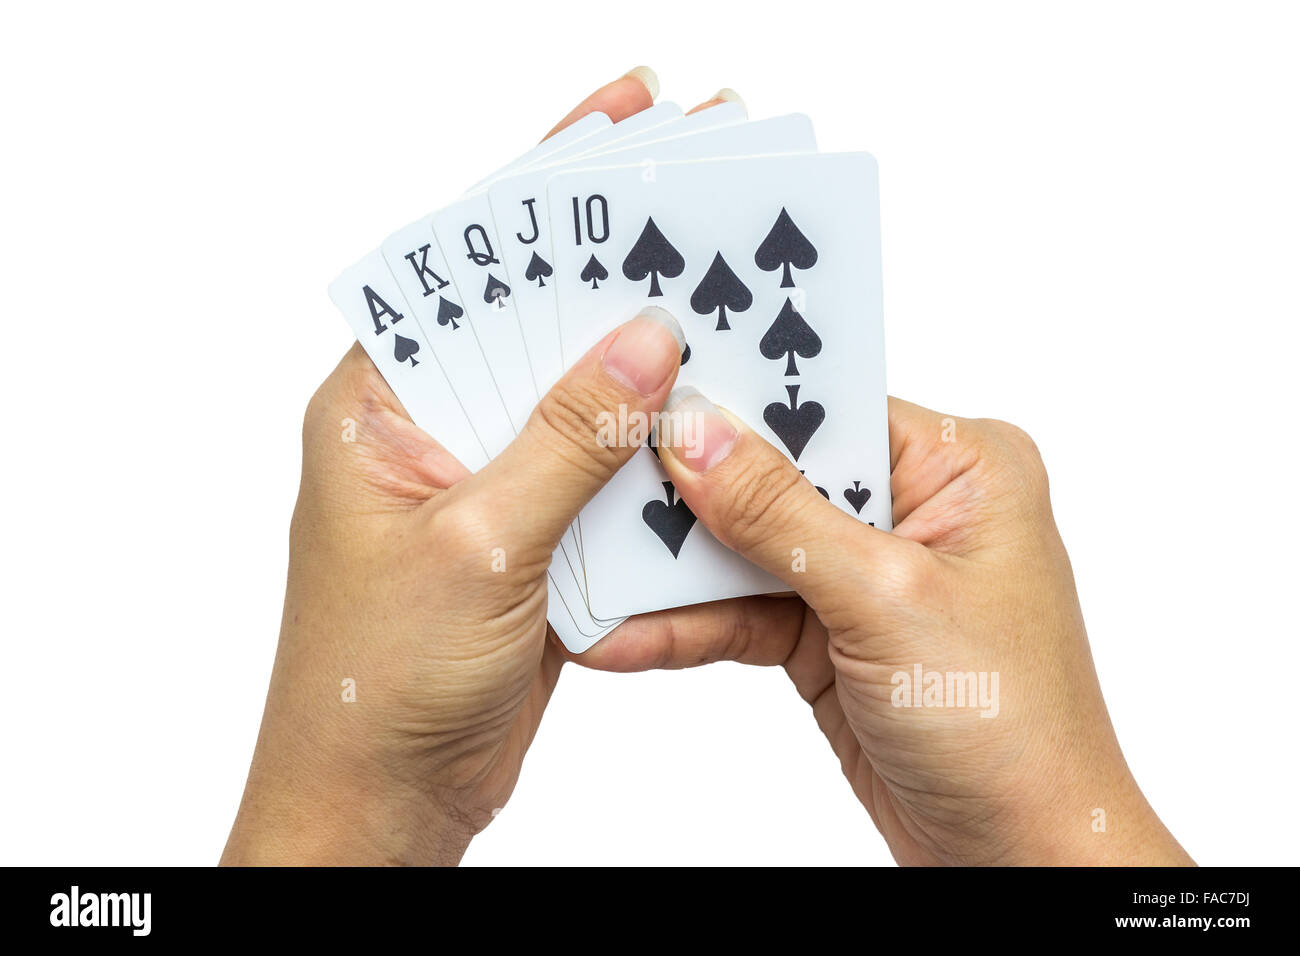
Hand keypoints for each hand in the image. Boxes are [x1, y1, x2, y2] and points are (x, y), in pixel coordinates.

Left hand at [222, 70, 701, 865]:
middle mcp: (430, 431)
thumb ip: (566, 439)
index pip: (461, 265)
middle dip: (611, 263)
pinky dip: (651, 451)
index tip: (623, 122)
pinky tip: (710, 421)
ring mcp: (485, 484)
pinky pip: (600, 474)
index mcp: (378, 406)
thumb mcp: (475, 547)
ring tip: (726, 300)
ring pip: (576, 397)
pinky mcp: (529, 538)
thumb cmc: (376, 686)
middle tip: (702, 198)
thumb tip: (646, 341)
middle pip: (530, 319)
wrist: (381, 805)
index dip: (542, 187)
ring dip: (642, 363)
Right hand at [574, 391, 1193, 865]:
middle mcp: (914, 511)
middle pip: (777, 474)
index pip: (828, 407)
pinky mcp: (829, 633)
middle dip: (691, 489)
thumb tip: (699, 434)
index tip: (653, 396)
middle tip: (603, 477)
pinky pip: (743, 612)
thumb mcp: (888, 601)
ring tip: (599, 566)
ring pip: (748, 547)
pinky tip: (630, 634)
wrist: (1019, 856)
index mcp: (961, 470)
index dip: (740, 403)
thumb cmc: (1014, 729)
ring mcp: (866, 575)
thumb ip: (782, 515)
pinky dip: (689, 625)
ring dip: (675, 568)